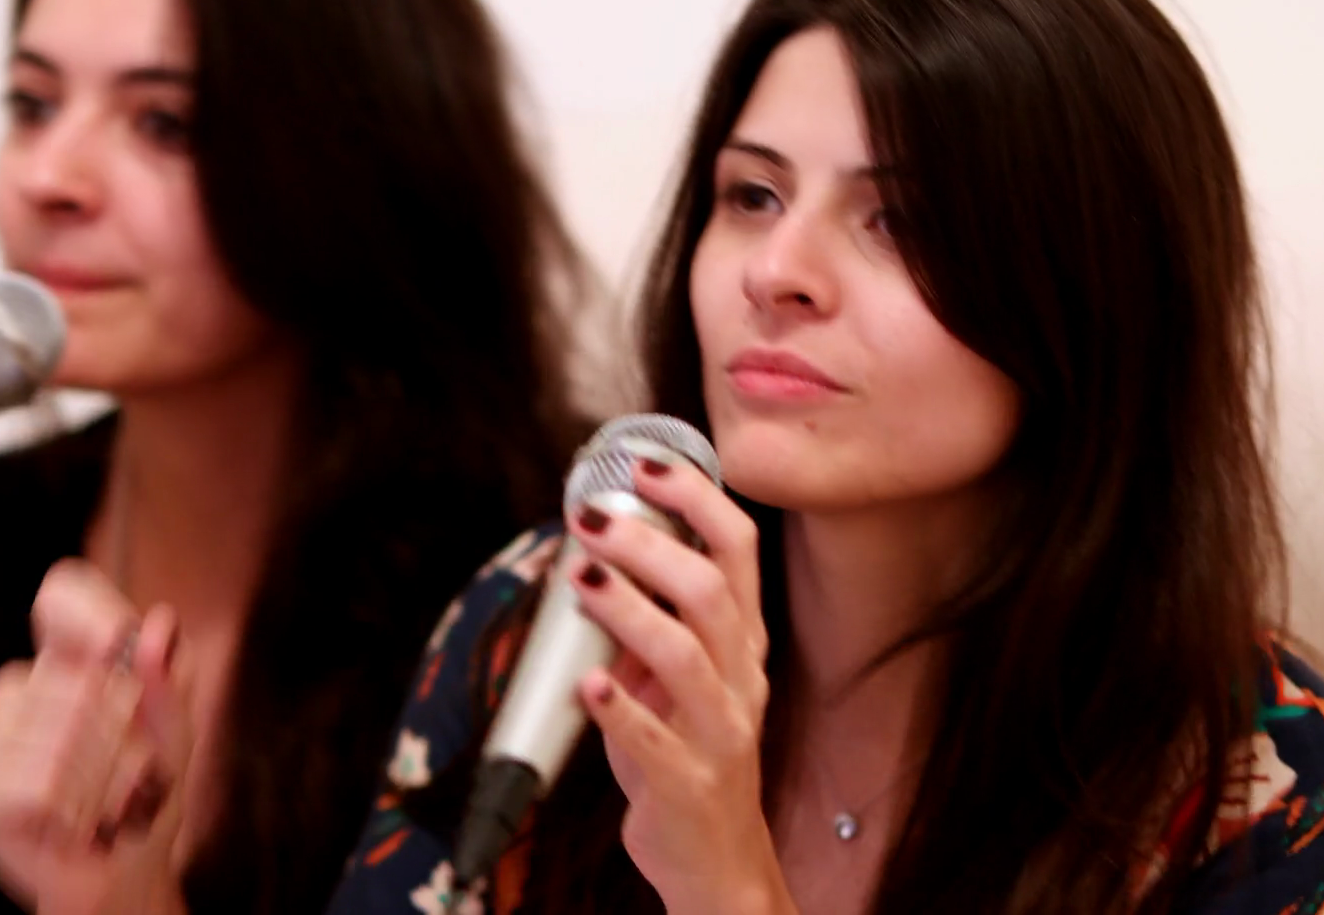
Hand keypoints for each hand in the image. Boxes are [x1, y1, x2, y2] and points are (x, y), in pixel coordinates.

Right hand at [0, 561, 193, 914]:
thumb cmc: (147, 793)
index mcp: (72, 660)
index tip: (117, 642)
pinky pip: (32, 785)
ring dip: (101, 780)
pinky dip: (70, 810)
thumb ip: (171, 676)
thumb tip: (160, 622)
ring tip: (103, 798)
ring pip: (57, 736)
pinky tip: (73, 820)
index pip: (63, 591)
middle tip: (129, 765)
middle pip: (77, 680)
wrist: (125, 869)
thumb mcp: (175, 731)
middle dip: (121, 735)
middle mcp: (25, 688)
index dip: (91, 609)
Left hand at [566, 457, 793, 914]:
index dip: (694, 498)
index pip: (738, 548)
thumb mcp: (675, 677)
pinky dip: (619, 708)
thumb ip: (646, 617)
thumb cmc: (685, 751)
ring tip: (581, 578)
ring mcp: (722, 732)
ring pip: (687, 655)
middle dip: (650, 545)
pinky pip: (655, 741)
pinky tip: (588, 682)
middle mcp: (742, 677)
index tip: (643, 464)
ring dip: (630, 610)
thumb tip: (593, 549)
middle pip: (713, 591)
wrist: (714, 859)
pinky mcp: (690, 783)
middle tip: (591, 519)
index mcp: (742, 640)